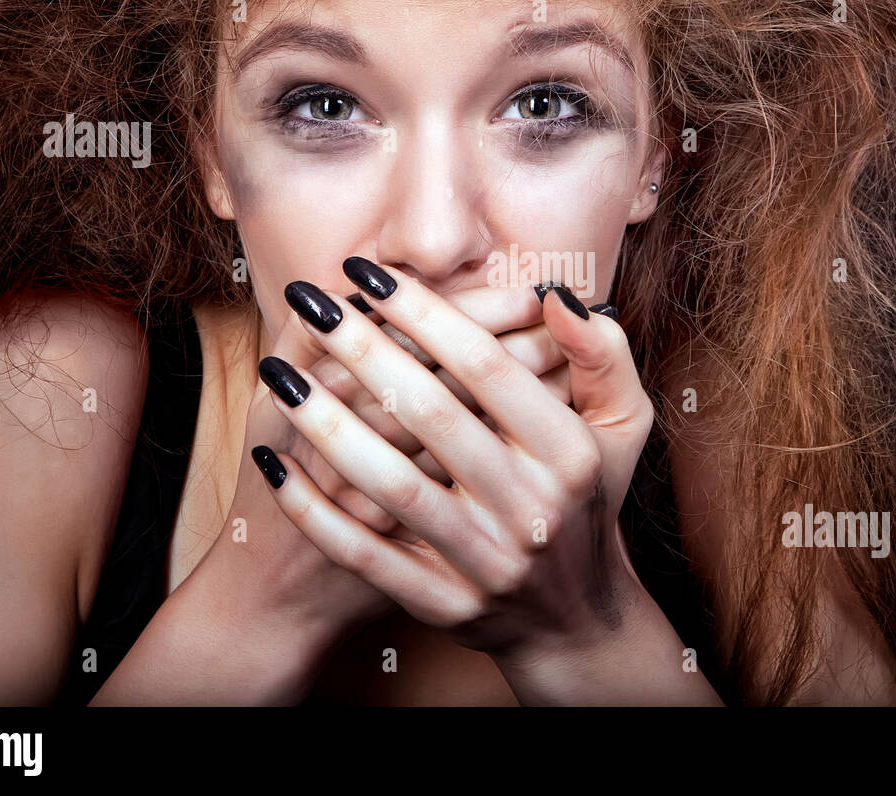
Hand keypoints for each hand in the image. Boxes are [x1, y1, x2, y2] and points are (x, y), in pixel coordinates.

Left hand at [258, 257, 653, 665]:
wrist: (575, 622)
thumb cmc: (588, 500)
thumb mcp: (622, 424)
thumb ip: (601, 353)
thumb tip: (554, 297)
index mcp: (572, 455)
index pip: (489, 367)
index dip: (426, 313)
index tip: (370, 272)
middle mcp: (533, 510)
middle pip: (432, 415)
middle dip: (363, 349)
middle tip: (311, 302)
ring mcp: (488, 564)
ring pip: (392, 486)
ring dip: (325, 425)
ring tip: (279, 372)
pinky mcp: (446, 606)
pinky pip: (366, 558)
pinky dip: (314, 513)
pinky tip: (273, 465)